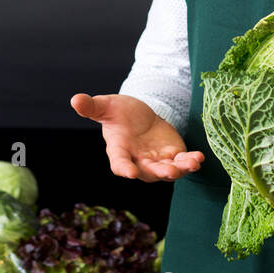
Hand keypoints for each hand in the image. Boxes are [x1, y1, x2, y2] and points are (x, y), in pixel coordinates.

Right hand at [70, 93, 203, 181]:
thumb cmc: (120, 113)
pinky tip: (199, 157)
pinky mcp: (172, 156)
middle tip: (169, 170)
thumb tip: (74, 100)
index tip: (129, 173)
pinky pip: (182, 163)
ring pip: (168, 171)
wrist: (140, 115)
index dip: (124, 168)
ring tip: (191, 163)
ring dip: (180, 170)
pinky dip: (191, 162)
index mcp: (119, 150)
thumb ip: (92, 106)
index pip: (119, 163)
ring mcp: (156, 162)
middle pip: (148, 172)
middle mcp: (138, 161)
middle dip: (160, 172)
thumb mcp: (107, 106)